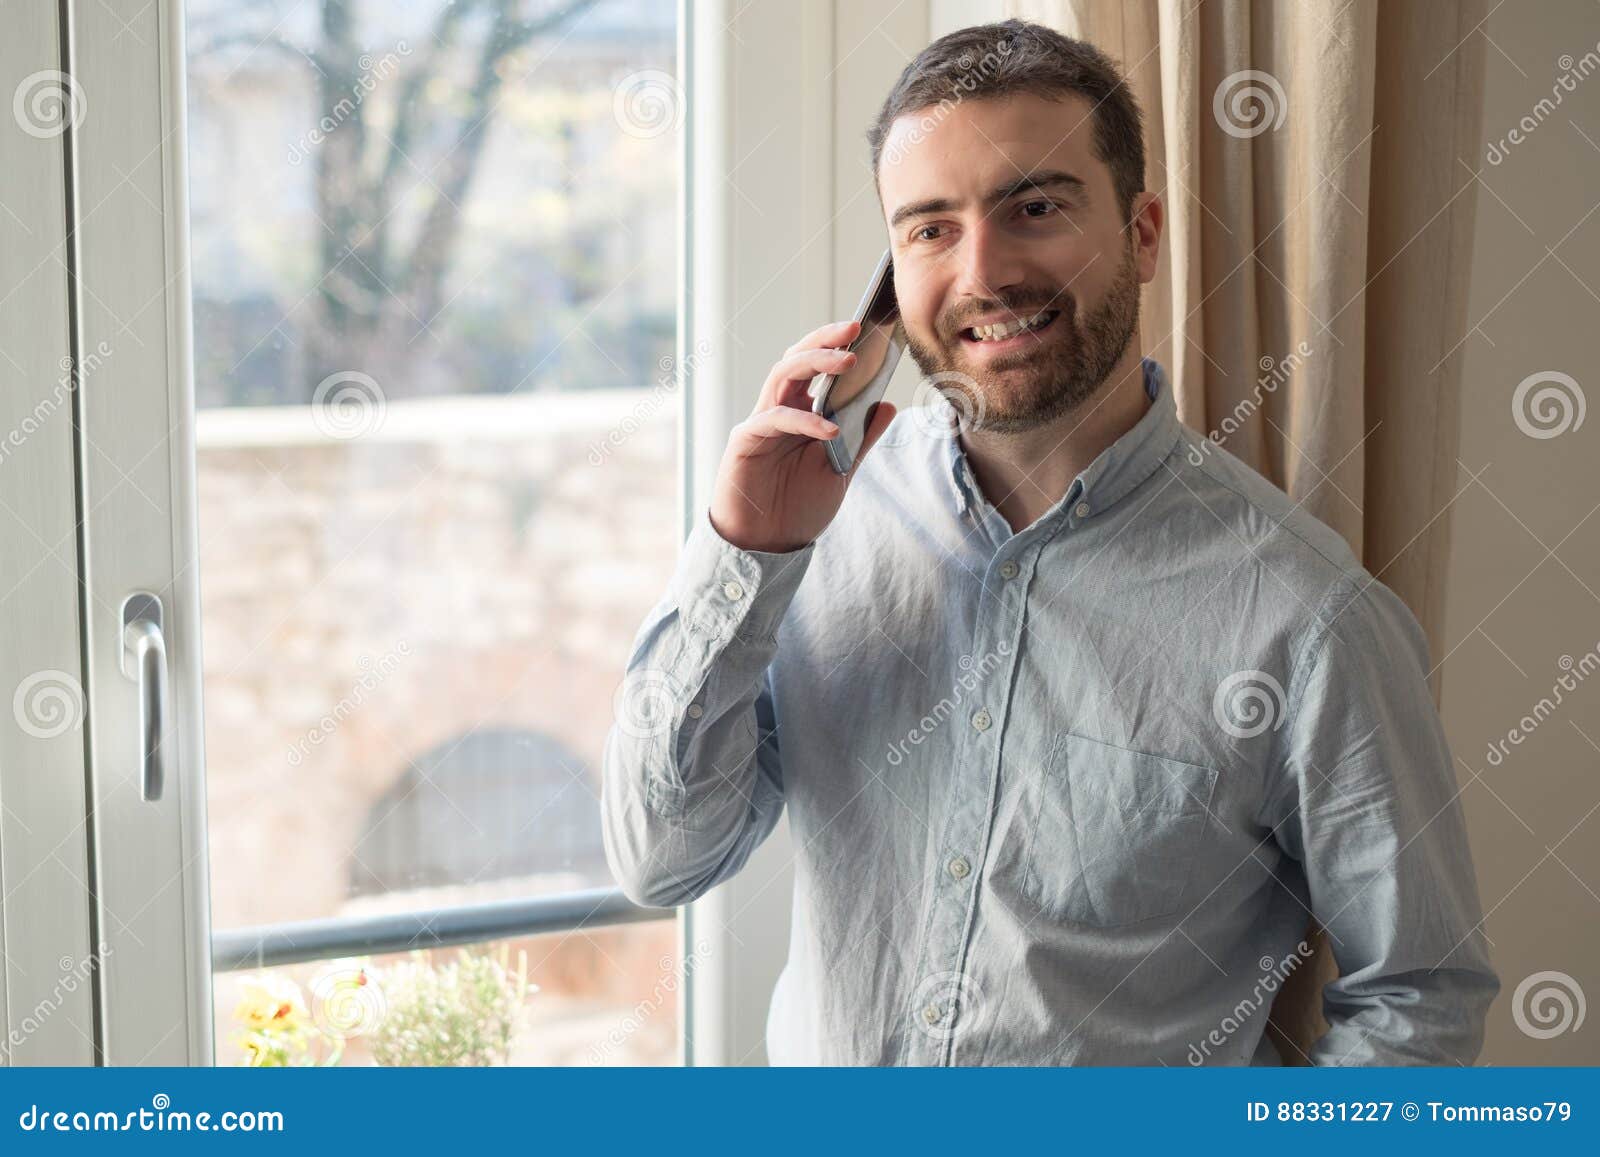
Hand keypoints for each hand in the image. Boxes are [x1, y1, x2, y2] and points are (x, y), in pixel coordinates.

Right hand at [708, 319, 897, 552]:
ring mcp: (760, 424)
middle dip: (824, 340)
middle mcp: (779, 411)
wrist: (767, 547)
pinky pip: (774, 419)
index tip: (868, 330)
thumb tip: (887, 404)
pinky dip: (804, 421)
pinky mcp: (746, 442)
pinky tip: (830, 431)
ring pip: (781, 375)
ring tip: (849, 361)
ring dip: (815, 363)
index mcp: (801, 414)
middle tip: (854, 327)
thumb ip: (860, 439)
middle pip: (796, 360)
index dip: (836, 346)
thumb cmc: (797, 509)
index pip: (816, 369)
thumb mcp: (840, 472)